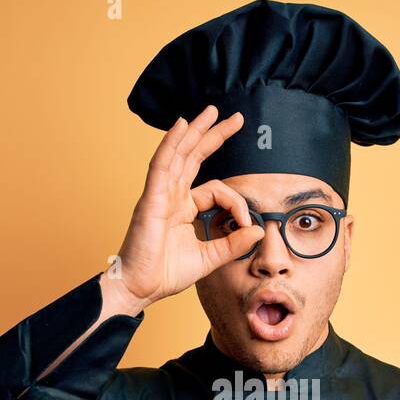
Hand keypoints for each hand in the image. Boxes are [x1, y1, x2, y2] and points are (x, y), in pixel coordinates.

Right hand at [104, 105, 264, 314]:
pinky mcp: (150, 199)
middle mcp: (171, 196)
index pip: (216, 189)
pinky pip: (162, 165)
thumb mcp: (210, 258)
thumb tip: (259, 230)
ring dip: (195, 130)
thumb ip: (234, 243)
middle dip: (214, 135)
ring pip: (179, 154)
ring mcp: (159, 194)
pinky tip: (181, 125)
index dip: (237, 202)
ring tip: (212, 111)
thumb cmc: (165, 274)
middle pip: (194, 156)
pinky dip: (171, 144)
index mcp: (183, 208)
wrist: (140, 288)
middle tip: (234, 117)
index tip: (247, 223)